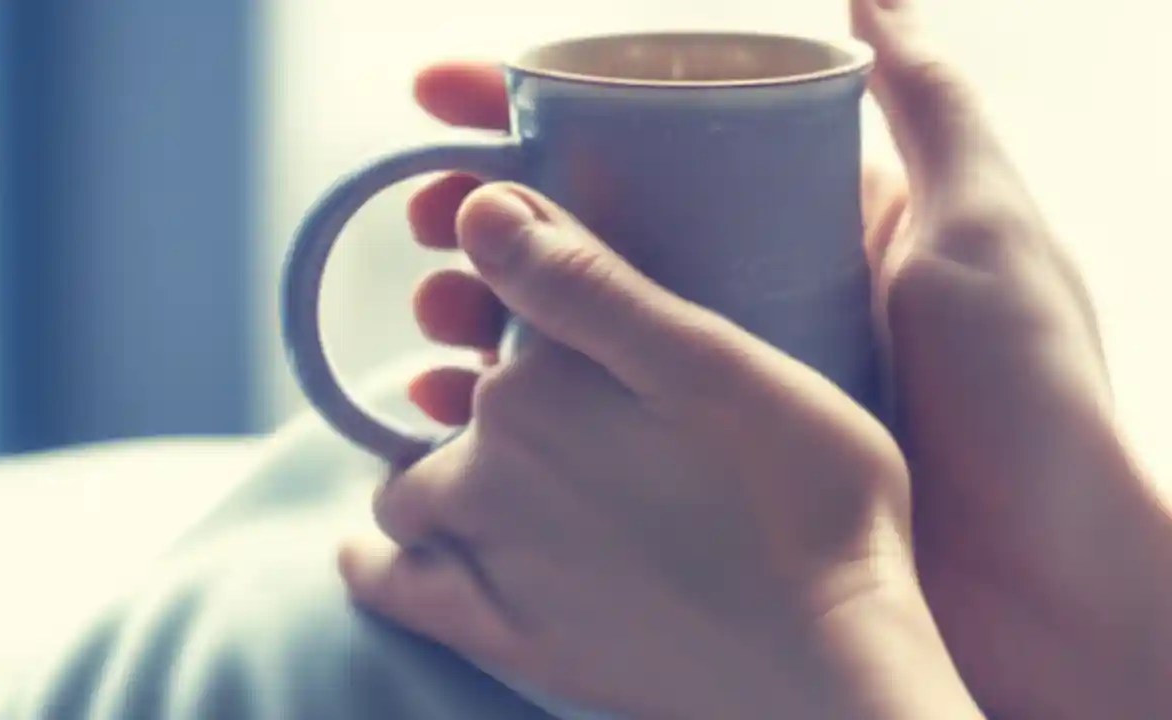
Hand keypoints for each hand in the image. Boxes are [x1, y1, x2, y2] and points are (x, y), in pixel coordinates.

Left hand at [339, 184, 979, 717]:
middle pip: (452, 402)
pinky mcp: (510, 639)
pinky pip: (400, 592)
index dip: (516, 281)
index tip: (542, 288)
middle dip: (474, 380)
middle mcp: (492, 466)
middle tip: (535, 390)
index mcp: (541, 384)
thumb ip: (585, 283)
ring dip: (424, 469)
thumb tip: (478, 210)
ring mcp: (492, 558)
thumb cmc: (802, 494)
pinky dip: (379, 564)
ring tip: (479, 469)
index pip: (499, 311)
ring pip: (410, 492)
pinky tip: (375, 554)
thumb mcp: (709, 360)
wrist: (828, 663)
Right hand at [399, 1, 1171, 716]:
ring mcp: (717, 380)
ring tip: (431, 320)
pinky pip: (582, 424)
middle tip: (423, 221)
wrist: (1044, 578)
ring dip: (480, 316)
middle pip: (583, 236)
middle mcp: (742, 291)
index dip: (532, 113)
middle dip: (483, 220)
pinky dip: (510, 412)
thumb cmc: (1021, 393)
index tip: (445, 97)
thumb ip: (929, 108)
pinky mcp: (701, 460)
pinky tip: (452, 407)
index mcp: (791, 223)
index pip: (641, 145)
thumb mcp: (981, 225)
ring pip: (566, 330)